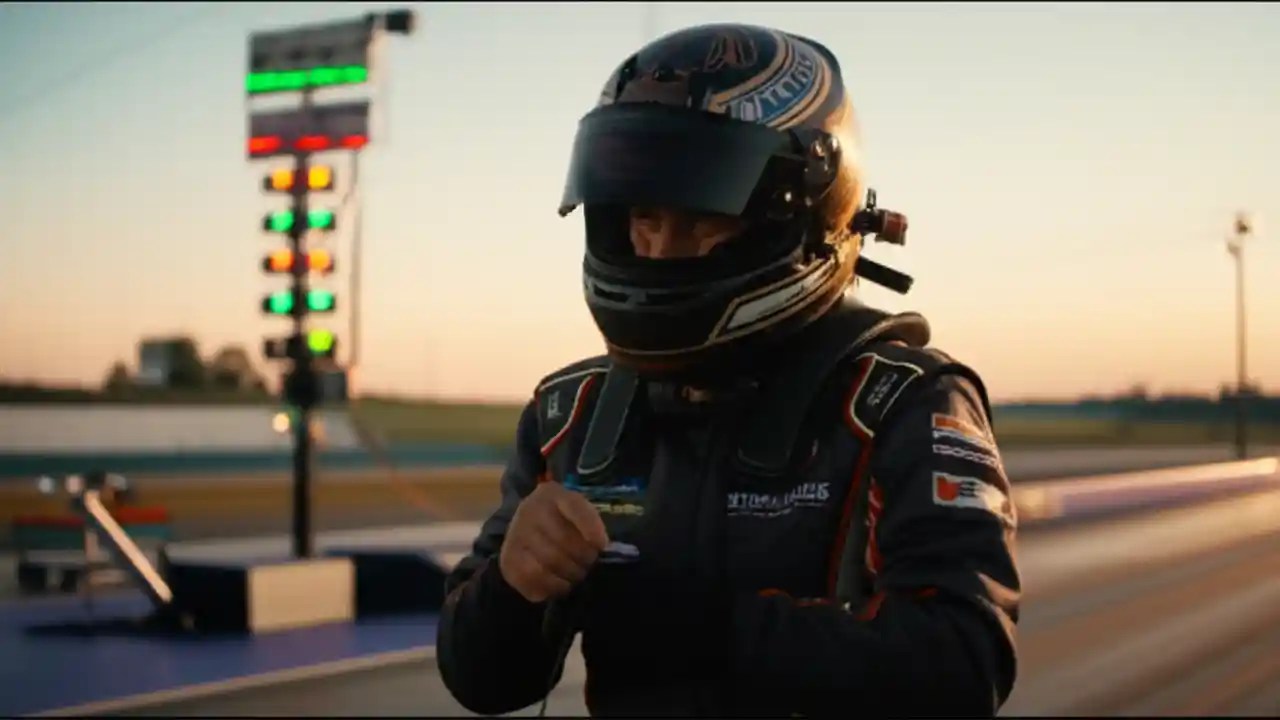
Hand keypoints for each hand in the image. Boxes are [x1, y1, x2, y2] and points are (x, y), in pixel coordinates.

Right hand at [499, 481, 609, 602]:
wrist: (528, 534)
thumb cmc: (563, 524)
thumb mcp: (578, 515)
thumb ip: (590, 525)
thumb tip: (603, 549)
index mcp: (553, 493)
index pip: (574, 507)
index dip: (591, 527)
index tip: (602, 545)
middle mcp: (530, 509)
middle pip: (564, 540)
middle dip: (584, 558)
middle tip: (591, 565)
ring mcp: (515, 534)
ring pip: (550, 562)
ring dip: (570, 575)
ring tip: (578, 576)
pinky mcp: (507, 559)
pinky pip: (533, 579)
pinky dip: (552, 587)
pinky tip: (561, 585)